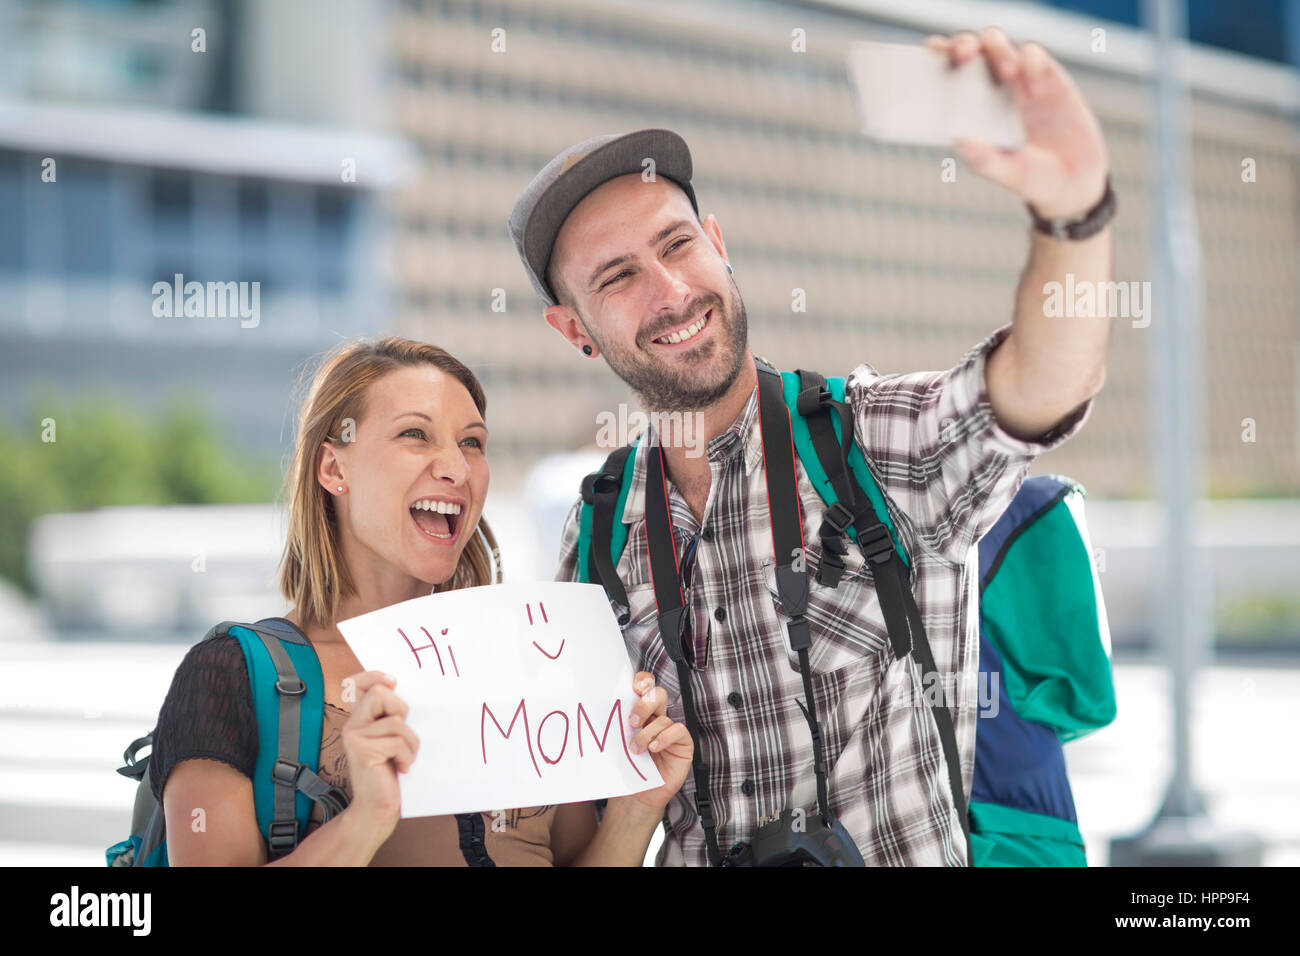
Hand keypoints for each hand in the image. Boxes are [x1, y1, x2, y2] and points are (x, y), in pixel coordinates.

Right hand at [340, 670, 419, 843]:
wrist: (377, 808)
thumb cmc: (390, 771)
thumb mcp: (392, 738)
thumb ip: (392, 715)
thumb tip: (397, 687)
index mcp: (360, 718)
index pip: (357, 683)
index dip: (373, 676)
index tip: (391, 681)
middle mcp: (352, 725)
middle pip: (380, 693)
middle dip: (401, 711)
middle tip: (402, 737)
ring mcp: (354, 737)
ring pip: (396, 721)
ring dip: (410, 743)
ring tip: (404, 758)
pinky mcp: (362, 751)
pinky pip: (397, 741)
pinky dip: (407, 756)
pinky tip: (401, 768)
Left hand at [625, 671, 692, 811]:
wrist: (637, 795)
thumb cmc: (628, 768)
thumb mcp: (619, 743)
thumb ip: (618, 726)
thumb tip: (603, 710)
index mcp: (642, 713)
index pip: (645, 687)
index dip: (642, 681)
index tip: (634, 687)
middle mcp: (657, 718)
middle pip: (658, 695)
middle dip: (645, 704)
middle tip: (632, 722)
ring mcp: (671, 730)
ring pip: (663, 717)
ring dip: (647, 733)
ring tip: (636, 749)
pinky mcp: (683, 744)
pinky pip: (678, 731)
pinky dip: (664, 738)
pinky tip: (654, 748)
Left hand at [927, 28, 1109, 218]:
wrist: (1074, 180)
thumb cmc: (1031, 177)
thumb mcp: (1008, 173)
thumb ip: (985, 160)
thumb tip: (960, 142)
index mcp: (969, 109)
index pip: (946, 72)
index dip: (937, 55)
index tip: (930, 53)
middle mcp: (989, 88)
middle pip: (970, 48)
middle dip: (963, 43)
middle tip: (965, 55)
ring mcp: (1017, 80)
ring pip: (998, 44)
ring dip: (997, 50)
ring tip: (1007, 74)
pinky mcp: (1047, 77)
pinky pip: (1034, 55)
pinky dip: (1032, 65)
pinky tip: (1036, 91)